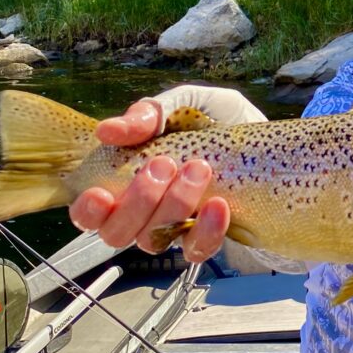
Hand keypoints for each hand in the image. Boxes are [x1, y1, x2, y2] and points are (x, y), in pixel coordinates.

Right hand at [68, 98, 229, 258]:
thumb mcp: (186, 102)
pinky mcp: (206, 238)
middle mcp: (143, 212)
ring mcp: (173, 227)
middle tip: (164, 163)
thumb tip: (109, 131)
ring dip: (172, 207)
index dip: (88, 210)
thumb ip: (150, 112)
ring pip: (152, 241)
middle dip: (138, 200)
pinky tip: (218, 205)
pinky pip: (195, 250)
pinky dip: (206, 230)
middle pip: (116, 233)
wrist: (265, 140)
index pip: (89, 213)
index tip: (101, 193)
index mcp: (125, 180)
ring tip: (199, 169)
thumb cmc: (215, 120)